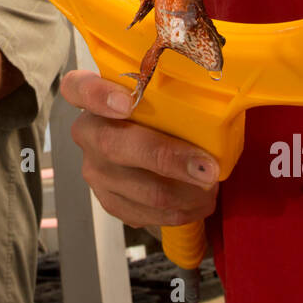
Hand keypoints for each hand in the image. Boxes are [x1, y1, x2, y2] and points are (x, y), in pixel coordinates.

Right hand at [63, 70, 218, 227]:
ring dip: (184, 193)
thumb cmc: (161, 114)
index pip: (77, 88)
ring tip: (212, 187)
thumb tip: (225, 98)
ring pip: (137, 188)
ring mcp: (94, 170)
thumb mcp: (164, 95)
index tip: (126, 103)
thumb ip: (176, 92)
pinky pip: (143, 213)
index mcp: (93, 96)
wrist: (154, 152)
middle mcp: (88, 133)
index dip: (98, 95)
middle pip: (113, 145)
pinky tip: (196, 203)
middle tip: (206, 168)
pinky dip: (177, 212)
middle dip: (167, 158)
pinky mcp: (108, 201)